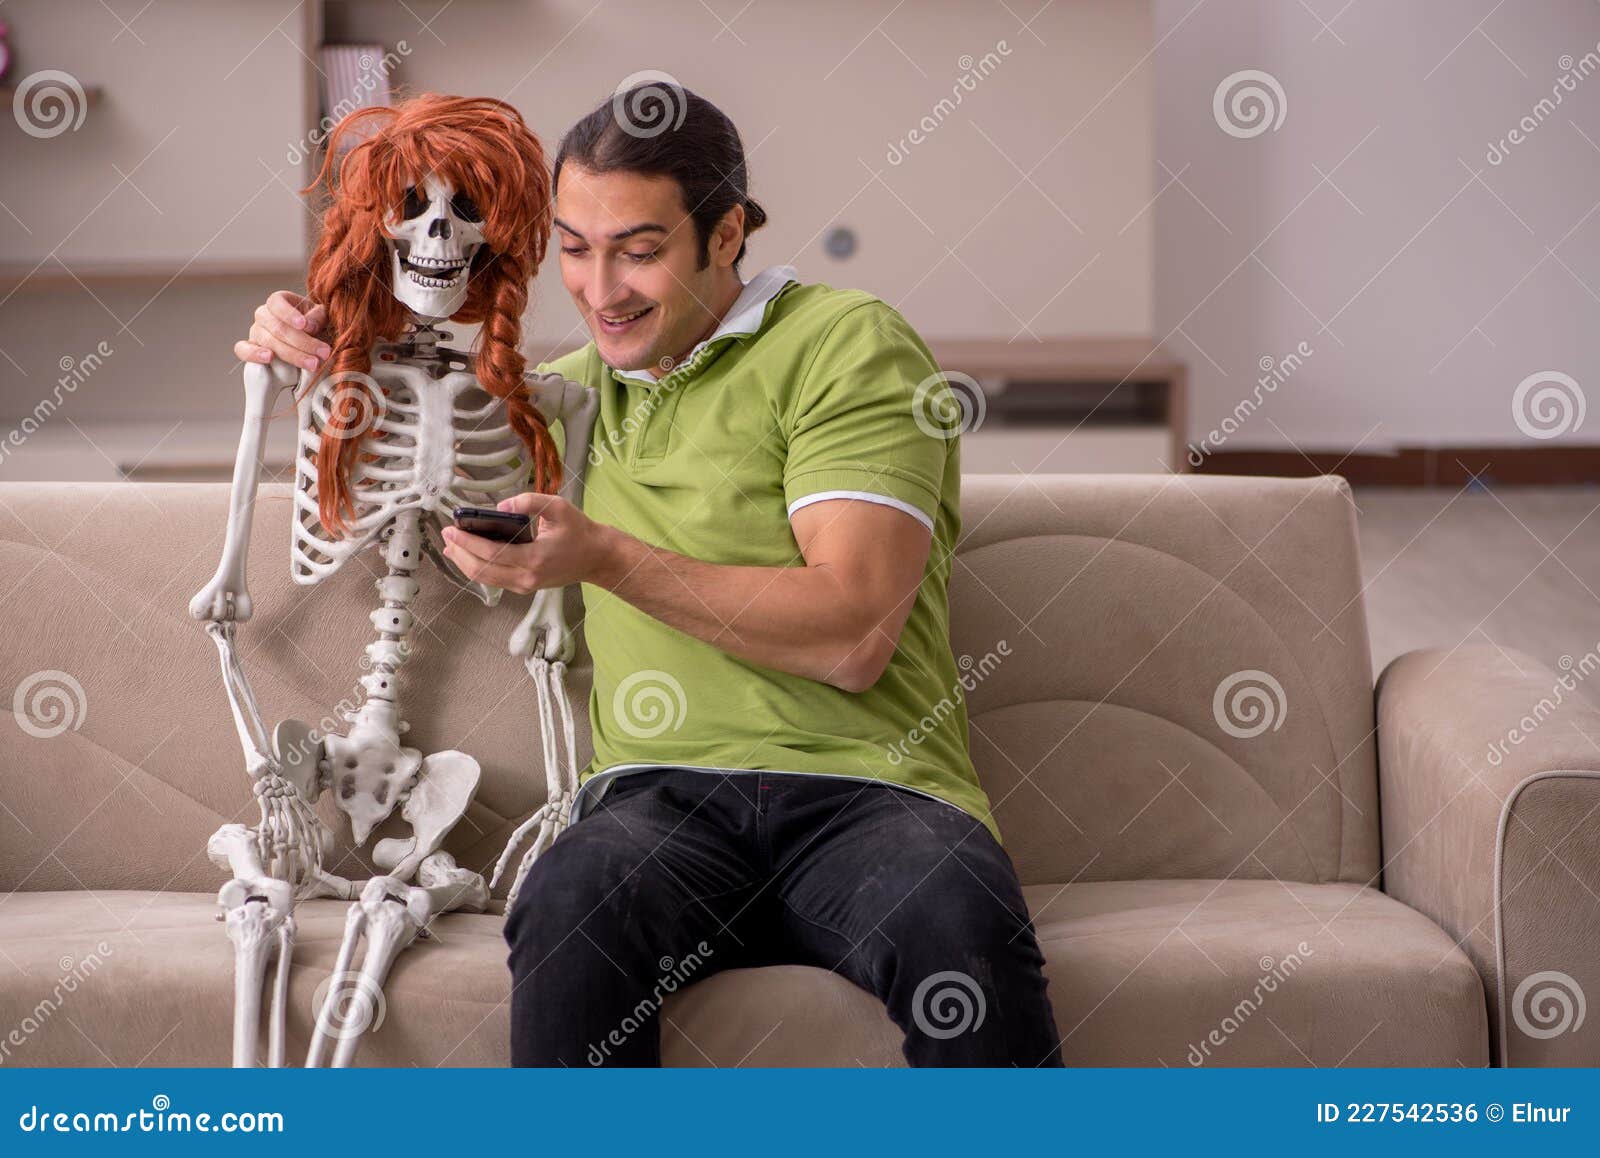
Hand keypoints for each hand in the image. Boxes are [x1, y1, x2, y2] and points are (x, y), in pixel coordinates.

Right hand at [234, 290, 331, 372]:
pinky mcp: (249, 349)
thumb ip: (318, 318)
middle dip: (303, 342)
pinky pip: (242, 349)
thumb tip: (308, 325)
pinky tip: (269, 358)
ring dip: (292, 354)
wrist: (312, 345)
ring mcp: (255, 333)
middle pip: (277, 327)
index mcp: (279, 302)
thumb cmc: (318, 328)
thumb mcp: (324, 318)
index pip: (277, 302)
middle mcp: (264, 315)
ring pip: (267, 341)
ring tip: (312, 364)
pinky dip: (253, 354)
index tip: (304, 324)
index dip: (289, 313)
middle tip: (324, 353)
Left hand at [440, 492, 616, 594]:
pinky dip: (477, 568)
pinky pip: (493, 580)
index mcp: (535, 558)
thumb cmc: (579, 532)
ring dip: (464, 563)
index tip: (452, 528)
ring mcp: (525, 586)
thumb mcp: (559, 507)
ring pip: (484, 579)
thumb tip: (501, 507)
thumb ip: (530, 502)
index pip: (491, 553)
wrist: (596, 558)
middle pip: (481, 570)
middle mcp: (527, 577)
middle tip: (447, 534)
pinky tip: (468, 557)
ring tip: (451, 546)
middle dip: (459, 552)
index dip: (467, 541)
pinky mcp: (524, 587)